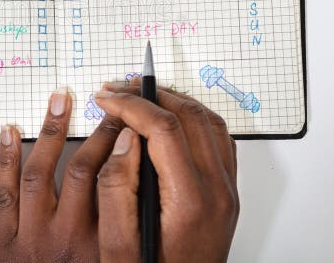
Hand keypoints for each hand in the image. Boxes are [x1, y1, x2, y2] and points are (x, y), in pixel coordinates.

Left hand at [0, 87, 124, 262]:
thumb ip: (124, 234)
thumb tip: (143, 196)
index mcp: (99, 248)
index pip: (115, 186)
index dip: (125, 150)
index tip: (136, 125)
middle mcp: (67, 237)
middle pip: (83, 171)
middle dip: (98, 134)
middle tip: (109, 108)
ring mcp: (32, 236)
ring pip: (41, 173)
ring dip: (50, 132)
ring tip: (60, 101)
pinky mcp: (5, 240)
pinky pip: (4, 191)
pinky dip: (5, 158)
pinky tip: (9, 132)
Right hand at [93, 81, 238, 262]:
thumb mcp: (117, 244)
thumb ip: (115, 187)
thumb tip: (125, 137)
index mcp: (190, 202)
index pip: (164, 129)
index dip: (130, 105)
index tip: (106, 98)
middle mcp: (217, 192)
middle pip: (189, 116)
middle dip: (149, 93)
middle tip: (118, 89)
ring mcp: (227, 191)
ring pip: (209, 121)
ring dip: (174, 100)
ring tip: (140, 95)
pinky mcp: (227, 193)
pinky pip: (219, 138)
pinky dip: (194, 117)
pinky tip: (170, 117)